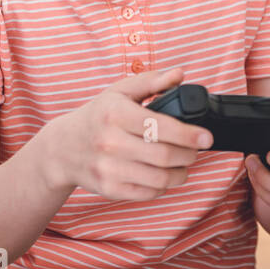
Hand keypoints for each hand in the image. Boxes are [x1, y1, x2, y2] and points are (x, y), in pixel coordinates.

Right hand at [44, 66, 211, 200]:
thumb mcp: (120, 92)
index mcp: (115, 114)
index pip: (160, 126)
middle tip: (195, 151)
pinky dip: (162, 187)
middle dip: (189, 155)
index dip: (189, 134)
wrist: (63, 148)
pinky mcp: (109, 189)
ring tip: (183, 165)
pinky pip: (147, 194)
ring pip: (159, 179)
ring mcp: (108, 168)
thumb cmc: (98, 116)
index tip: (206, 137)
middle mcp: (110, 142)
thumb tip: (179, 74)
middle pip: (164, 155)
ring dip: (180, 174)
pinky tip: (163, 175)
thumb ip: (152, 81)